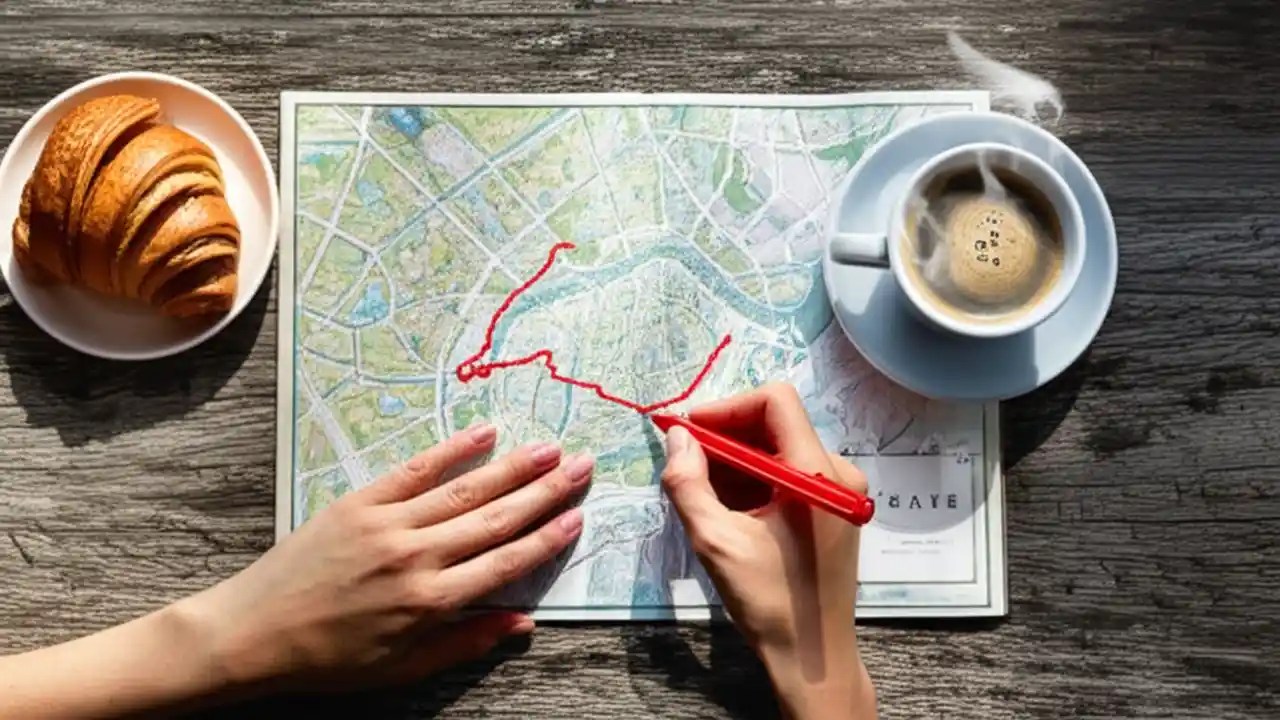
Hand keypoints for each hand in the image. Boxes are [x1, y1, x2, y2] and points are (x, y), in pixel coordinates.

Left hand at [185, 424, 591, 692]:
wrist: (251, 633)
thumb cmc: (328, 660)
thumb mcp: (402, 669)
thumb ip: (465, 644)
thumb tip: (523, 624)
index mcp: (430, 602)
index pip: (505, 562)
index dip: (547, 538)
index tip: (577, 517)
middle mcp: (417, 556)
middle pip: (497, 517)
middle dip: (546, 492)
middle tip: (582, 467)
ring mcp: (388, 523)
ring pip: (465, 489)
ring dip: (513, 467)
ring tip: (549, 449)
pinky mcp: (359, 502)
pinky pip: (415, 470)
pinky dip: (452, 449)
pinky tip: (483, 432)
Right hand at [659, 383, 875, 718]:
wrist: (814, 658)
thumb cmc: (771, 603)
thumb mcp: (717, 542)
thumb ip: (689, 484)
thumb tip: (676, 439)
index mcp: (817, 472)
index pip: (775, 401)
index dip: (726, 407)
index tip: (688, 431)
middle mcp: (836, 471)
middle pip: (776, 422)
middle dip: (724, 435)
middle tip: (683, 457)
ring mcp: (836, 491)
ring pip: (777, 449)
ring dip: (734, 460)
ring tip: (698, 487)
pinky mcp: (830, 509)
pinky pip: (786, 474)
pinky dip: (752, 480)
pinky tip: (724, 506)